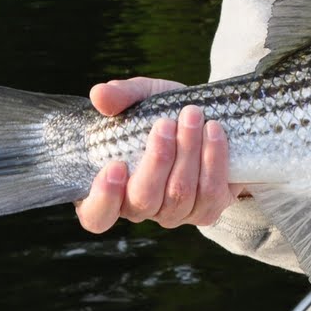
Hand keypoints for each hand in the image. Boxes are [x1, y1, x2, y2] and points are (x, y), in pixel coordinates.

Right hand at [74, 76, 238, 232]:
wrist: (209, 118)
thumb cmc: (165, 112)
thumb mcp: (142, 97)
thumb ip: (120, 96)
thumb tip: (99, 95)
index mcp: (111, 188)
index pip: (96, 215)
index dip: (103, 199)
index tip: (115, 166)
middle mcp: (139, 208)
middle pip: (143, 201)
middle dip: (157, 160)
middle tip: (165, 123)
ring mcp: (173, 214)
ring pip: (179, 194)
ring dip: (188, 151)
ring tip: (192, 116)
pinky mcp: (205, 211)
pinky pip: (210, 192)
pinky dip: (213, 159)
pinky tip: (213, 131)